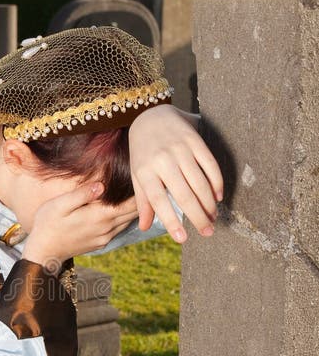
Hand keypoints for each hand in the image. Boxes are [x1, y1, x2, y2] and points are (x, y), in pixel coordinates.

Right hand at [23, 182, 138, 271]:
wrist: (43, 251)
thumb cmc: (47, 223)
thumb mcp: (59, 205)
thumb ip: (81, 195)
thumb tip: (101, 185)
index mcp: (99, 216)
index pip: (130, 203)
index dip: (141, 191)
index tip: (147, 177)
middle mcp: (107, 228)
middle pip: (134, 212)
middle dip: (143, 199)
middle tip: (150, 182)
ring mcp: (105, 237)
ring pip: (129, 221)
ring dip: (136, 209)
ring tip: (143, 193)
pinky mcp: (101, 242)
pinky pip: (119, 228)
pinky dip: (125, 218)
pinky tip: (125, 209)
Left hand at [129, 105, 223, 242]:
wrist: (151, 116)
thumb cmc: (143, 152)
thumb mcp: (138, 175)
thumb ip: (143, 201)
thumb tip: (144, 227)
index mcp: (145, 171)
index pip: (159, 201)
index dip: (171, 221)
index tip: (182, 239)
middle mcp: (163, 160)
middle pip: (184, 195)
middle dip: (197, 217)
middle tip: (207, 233)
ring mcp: (180, 149)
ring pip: (200, 182)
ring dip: (208, 203)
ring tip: (212, 218)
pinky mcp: (195, 140)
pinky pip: (210, 165)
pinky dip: (216, 183)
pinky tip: (217, 197)